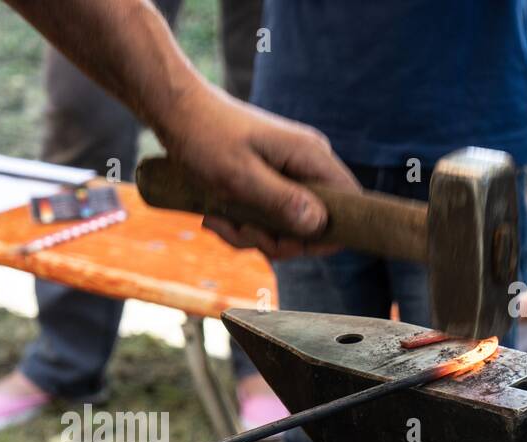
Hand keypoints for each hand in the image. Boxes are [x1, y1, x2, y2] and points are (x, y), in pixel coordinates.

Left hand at [155, 83, 359, 258]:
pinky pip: (267, 216)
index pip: (349, 205)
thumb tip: (320, 225)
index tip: (282, 244)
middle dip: (275, 240)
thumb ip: (281, 201)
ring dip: (251, 235)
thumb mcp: (239, 176)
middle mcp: (308, 164)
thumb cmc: (204, 138)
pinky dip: (242, 225)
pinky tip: (215, 216)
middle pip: (314, 224)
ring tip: (217, 220)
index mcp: (311, 157)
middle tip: (239, 231)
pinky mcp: (271, 179)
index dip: (324, 236)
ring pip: (286, 225)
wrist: (177, 111)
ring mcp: (290, 172)